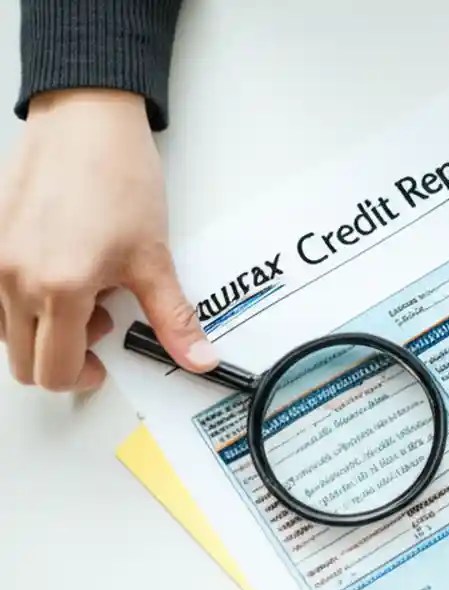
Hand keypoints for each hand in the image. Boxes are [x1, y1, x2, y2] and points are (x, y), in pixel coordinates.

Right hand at [0, 89, 216, 391]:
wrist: (86, 119)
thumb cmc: (118, 176)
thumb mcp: (154, 257)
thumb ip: (173, 318)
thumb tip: (197, 357)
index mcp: (57, 288)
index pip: (55, 371)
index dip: (84, 378)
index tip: (104, 365)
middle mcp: (10, 277)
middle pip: (24, 361)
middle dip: (64, 357)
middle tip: (101, 326)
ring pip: (5, 330)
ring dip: (42, 329)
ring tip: (82, 293)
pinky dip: (23, 299)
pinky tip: (58, 270)